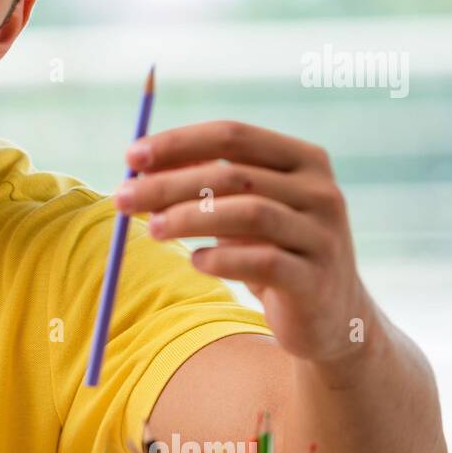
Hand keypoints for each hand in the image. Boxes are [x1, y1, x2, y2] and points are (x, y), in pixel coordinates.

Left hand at [114, 120, 373, 365]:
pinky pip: (263, 262)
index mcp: (303, 160)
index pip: (233, 135)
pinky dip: (221, 259)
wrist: (330, 317)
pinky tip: (195, 262)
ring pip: (249, 213)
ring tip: (152, 230)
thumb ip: (206, 182)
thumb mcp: (243, 210)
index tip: (130, 157)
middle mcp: (320, 191)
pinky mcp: (316, 280)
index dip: (179, 142)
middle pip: (233, 174)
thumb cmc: (274, 251)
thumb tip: (141, 166)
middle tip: (122, 197)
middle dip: (169, 184)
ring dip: (189, 218)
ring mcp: (323, 235)